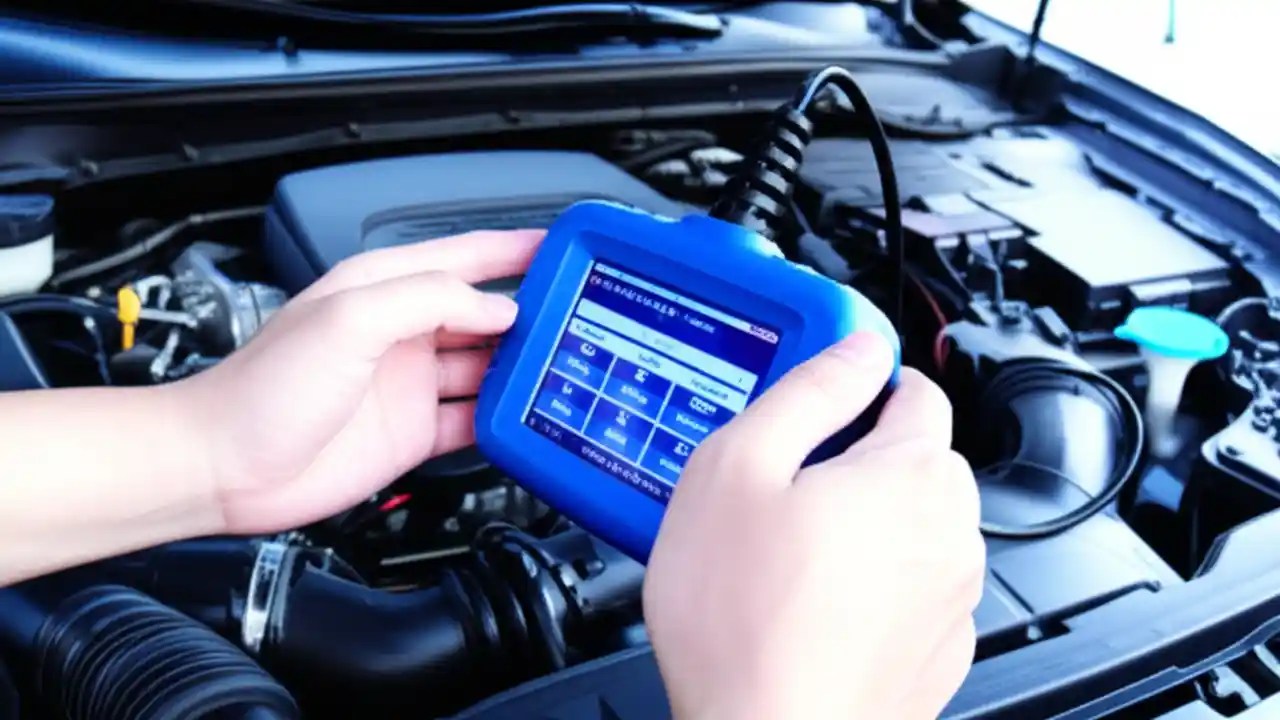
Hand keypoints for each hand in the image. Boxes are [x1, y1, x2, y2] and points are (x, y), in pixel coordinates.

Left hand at [184, 229, 542, 533]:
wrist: (226, 466)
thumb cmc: (264, 388)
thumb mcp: (349, 320)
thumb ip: (426, 299)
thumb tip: (493, 306)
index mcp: (384, 288)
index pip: (466, 257)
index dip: (516, 249)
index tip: (563, 246)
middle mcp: (402, 333)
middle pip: (484, 314)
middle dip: (533, 311)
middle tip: (581, 315)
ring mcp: (408, 384)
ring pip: (486, 367)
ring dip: (522, 367)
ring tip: (567, 365)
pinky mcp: (411, 433)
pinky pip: (472, 421)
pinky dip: (503, 420)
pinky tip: (527, 417)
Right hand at [644, 333, 983, 719]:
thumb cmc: (743, 620)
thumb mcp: (739, 468)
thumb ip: (808, 391)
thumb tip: (855, 348)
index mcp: (913, 473)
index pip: (915, 388)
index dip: (860, 382)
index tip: (818, 398)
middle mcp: (951, 532)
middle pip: (916, 458)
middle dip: (856, 457)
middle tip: (780, 481)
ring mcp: (948, 598)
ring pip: (911, 525)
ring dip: (863, 522)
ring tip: (782, 551)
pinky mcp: (933, 651)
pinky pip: (908, 586)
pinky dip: (871, 581)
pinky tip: (807, 603)